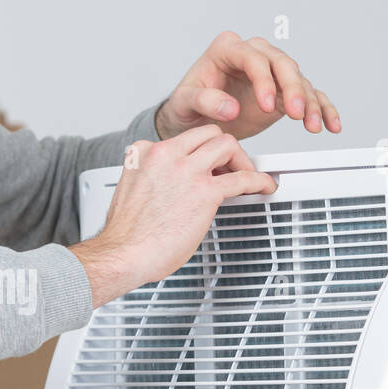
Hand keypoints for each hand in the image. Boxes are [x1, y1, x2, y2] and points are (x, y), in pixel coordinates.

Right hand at [70, 125, 277, 307]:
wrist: (123, 254)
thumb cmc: (126, 236)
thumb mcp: (131, 192)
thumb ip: (154, 181)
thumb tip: (173, 191)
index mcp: (144, 153)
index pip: (180, 140)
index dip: (197, 154)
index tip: (205, 166)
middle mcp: (165, 155)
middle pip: (207, 133)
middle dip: (222, 149)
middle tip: (230, 167)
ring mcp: (186, 170)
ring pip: (227, 144)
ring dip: (241, 159)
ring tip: (247, 174)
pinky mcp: (205, 191)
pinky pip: (243, 178)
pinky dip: (259, 180)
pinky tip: (264, 186)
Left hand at [155, 31, 340, 141]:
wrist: (193, 118)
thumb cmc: (186, 105)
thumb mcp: (184, 103)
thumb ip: (205, 102)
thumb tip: (230, 108)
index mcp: (226, 49)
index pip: (252, 58)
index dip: (263, 80)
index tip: (267, 106)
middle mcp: (252, 55)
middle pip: (282, 64)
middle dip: (293, 89)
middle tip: (297, 114)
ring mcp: (270, 72)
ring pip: (298, 79)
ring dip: (310, 102)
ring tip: (313, 125)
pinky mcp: (282, 91)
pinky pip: (307, 94)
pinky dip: (321, 108)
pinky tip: (331, 123)